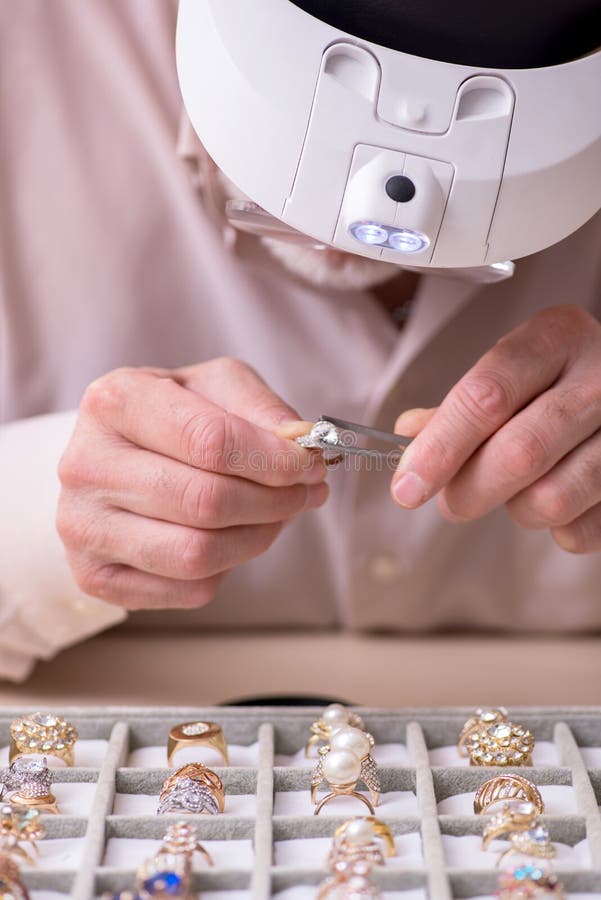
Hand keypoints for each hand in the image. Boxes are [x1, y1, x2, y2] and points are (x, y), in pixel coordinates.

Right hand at [57, 358, 326, 608]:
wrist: (112, 461)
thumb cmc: (170, 420)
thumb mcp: (214, 388)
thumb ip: (260, 407)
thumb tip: (298, 443)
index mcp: (115, 401)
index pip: (209, 440)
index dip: (273, 459)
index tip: (309, 464)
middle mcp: (86, 464)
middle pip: (207, 501)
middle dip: (275, 501)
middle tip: (304, 493)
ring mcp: (83, 526)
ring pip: (198, 554)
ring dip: (257, 538)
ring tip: (275, 516)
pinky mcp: (94, 576)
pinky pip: (188, 589)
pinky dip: (227, 570)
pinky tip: (231, 539)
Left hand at [390, 306, 600, 552]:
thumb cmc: (557, 379)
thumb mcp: (512, 370)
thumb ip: (461, 405)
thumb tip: (410, 435)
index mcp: (557, 337)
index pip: (486, 397)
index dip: (439, 448)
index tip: (407, 487)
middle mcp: (600, 379)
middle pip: (519, 453)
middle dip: (468, 489)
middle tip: (450, 502)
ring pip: (551, 499)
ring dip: (515, 509)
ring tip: (512, 491)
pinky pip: (580, 530)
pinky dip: (555, 528)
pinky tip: (555, 495)